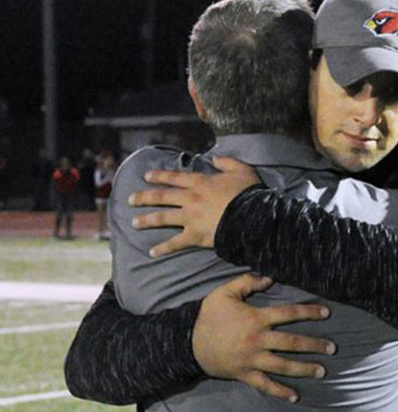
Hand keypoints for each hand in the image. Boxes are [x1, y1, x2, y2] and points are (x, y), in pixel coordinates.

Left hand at [129, 157, 260, 256]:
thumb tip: (214, 158)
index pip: (174, 177)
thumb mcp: (242, 170)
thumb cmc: (249, 194)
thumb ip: (227, 162)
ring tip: (134, 222)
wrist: (253, 217)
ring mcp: (190, 218)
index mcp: (200, 182)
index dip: (159, 176)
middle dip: (143, 198)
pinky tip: (152, 252)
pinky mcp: (194, 236)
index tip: (146, 176)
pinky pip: (175, 243)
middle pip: (161, 197)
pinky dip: (163, 248)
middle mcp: (190, 198)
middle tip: (130, 200)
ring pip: (162, 218)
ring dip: (146, 220)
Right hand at [193, 274, 335, 401]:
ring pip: (283, 366)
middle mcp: (257, 340)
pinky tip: (295, 397)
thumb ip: (247, 282)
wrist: (187, 343)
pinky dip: (280, 392)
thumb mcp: (224, 293)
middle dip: (314, 345)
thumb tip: (270, 276)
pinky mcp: (245, 374)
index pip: (288, 314)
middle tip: (333, 348)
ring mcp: (252, 360)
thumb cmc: (208, 316)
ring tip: (322, 371)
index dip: (308, 312)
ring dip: (304, 369)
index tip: (326, 314)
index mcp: (256, 319)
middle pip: (292, 343)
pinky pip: (265, 385)